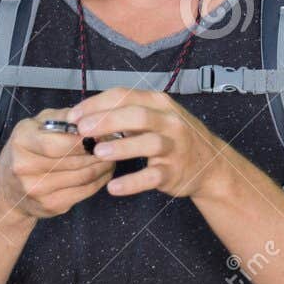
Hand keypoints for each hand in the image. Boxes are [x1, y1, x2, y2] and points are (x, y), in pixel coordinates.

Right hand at [0, 108, 113, 218]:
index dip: (84, 138)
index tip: (101, 132)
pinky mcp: (51, 205)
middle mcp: (25, 167)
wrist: (8, 190)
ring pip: (84, 176)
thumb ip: (62, 118)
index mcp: (22, 141)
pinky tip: (105, 170)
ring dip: (104, 164)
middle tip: (114, 142)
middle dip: (98, 150)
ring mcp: (38, 189)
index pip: (57, 142)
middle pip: (73, 160)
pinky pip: (85, 191)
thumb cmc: (26, 151)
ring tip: (113, 154)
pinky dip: (100, 179)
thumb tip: (90, 115)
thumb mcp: (36, 126)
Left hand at [69, 89, 226, 198]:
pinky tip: (113, 187)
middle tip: (81, 130)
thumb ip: (125, 114)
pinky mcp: (174, 172)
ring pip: (148, 143)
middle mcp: (170, 122)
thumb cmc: (173, 138)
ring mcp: (174, 147)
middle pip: (137, 115)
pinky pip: (152, 176)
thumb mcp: (155, 117)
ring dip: (122, 147)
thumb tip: (86, 116)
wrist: (210, 164)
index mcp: (159, 103)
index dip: (97, 104)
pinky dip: (133, 182)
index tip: (74, 115)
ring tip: (98, 152)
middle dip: (107, 121)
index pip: (125, 96)